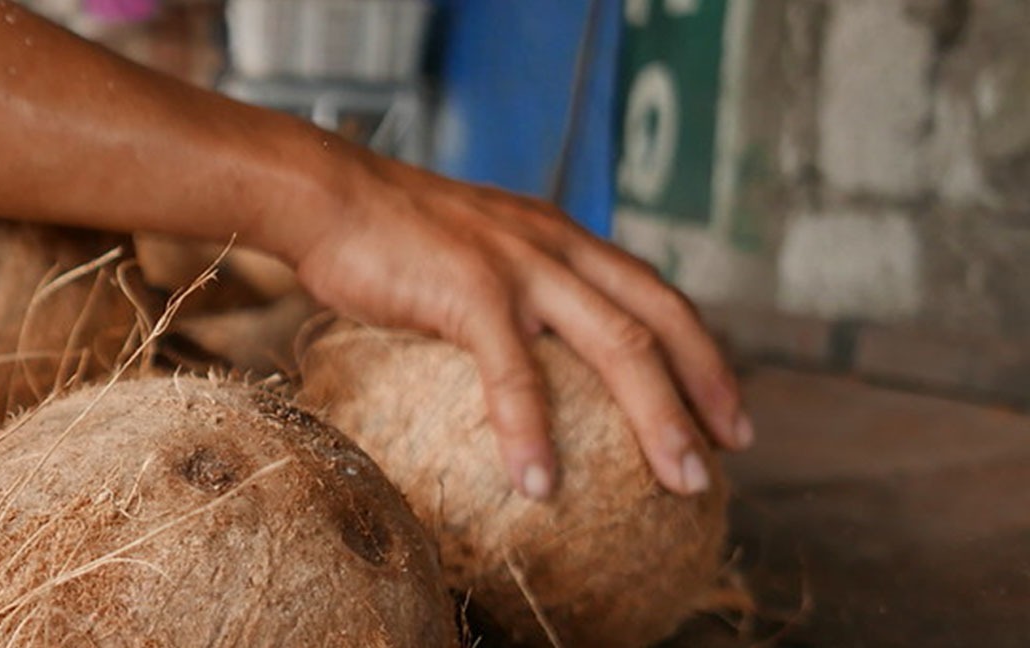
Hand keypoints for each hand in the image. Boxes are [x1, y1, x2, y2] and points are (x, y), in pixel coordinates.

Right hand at [284, 147, 752, 498]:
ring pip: (616, 344)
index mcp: (566, 240)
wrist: (330, 196)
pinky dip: (531, 433)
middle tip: (729, 457)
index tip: (728, 411)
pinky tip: (540, 486)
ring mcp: (521, 266)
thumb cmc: (394, 237)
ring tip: (682, 482)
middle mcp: (559, 247)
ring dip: (658, 418)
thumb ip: (517, 291)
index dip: (703, 354)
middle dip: (706, 390)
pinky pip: (514, 373)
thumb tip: (533, 358)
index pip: (657, 295)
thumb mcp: (478, 251)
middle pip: (657, 321)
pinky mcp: (472, 290)